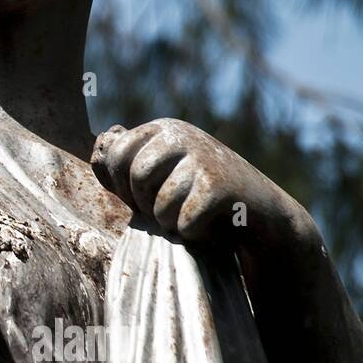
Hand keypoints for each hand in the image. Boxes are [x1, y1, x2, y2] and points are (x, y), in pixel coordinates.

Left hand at [91, 118, 318, 252]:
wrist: (262, 217)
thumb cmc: (198, 198)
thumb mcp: (159, 176)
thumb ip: (124, 164)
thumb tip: (100, 143)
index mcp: (162, 129)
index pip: (117, 154)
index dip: (121, 185)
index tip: (140, 199)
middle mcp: (182, 135)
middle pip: (137, 176)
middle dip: (145, 205)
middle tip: (167, 212)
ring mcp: (204, 157)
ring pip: (160, 203)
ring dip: (171, 223)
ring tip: (190, 218)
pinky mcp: (222, 185)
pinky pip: (185, 221)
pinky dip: (193, 233)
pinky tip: (210, 227)